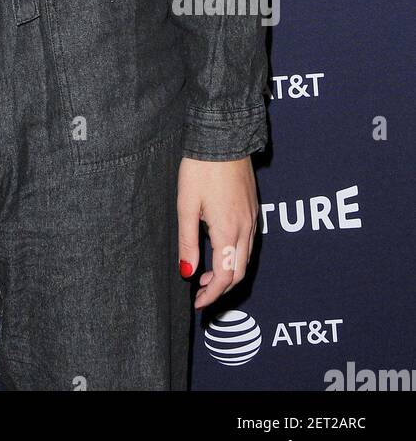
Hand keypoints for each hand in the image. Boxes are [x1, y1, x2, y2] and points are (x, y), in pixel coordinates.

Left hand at [177, 155, 258, 310]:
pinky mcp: (253, 208)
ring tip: (206, 273)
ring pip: (246, 258)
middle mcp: (246, 228)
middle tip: (201, 292)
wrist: (223, 138)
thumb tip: (187, 272)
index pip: (225, 276)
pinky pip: (249, 242)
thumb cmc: (200, 169)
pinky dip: (235, 255)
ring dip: (229, 271)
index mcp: (228, 230)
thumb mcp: (186, 205)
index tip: (198, 302)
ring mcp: (252, 218)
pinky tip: (219, 248)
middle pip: (240, 272)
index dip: (212, 294)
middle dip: (222, 287)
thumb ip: (187, 241)